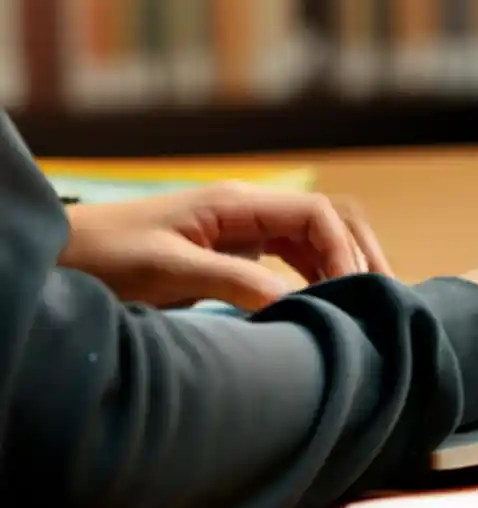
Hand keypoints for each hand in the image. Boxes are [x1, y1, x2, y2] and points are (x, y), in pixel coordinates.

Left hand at [58, 182, 392, 310]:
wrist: (62, 255)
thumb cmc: (106, 257)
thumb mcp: (171, 272)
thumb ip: (237, 282)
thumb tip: (299, 305)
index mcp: (236, 203)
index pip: (317, 215)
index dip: (344, 252)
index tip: (354, 292)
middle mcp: (247, 209)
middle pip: (328, 219)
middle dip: (360, 252)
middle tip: (384, 296)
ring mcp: (242, 227)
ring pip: (315, 237)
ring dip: (344, 264)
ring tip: (366, 303)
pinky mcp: (234, 249)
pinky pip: (293, 254)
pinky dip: (319, 274)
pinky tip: (329, 301)